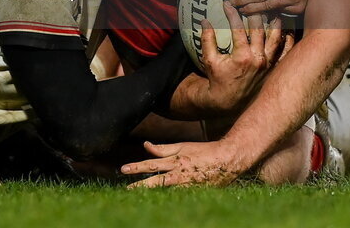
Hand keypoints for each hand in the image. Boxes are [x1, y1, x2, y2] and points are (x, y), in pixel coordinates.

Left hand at [122, 139, 244, 187]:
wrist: (227, 161)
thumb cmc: (203, 151)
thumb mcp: (182, 146)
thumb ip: (163, 148)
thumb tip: (145, 146)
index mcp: (175, 161)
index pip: (151, 164)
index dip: (136, 167)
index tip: (123, 169)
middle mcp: (179, 174)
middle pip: (155, 182)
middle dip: (140, 186)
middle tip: (126, 190)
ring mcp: (187, 186)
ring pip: (165, 191)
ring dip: (152, 194)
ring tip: (138, 198)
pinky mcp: (194, 193)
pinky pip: (178, 197)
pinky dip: (168, 199)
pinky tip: (158, 203)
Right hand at [199, 3, 291, 111]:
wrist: (228, 100)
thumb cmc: (218, 79)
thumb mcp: (209, 60)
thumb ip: (208, 39)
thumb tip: (205, 21)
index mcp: (242, 56)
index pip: (239, 29)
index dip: (232, 14)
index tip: (228, 4)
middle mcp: (258, 59)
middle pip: (260, 30)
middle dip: (255, 14)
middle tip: (252, 4)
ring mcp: (268, 65)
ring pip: (275, 39)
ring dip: (275, 25)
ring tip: (274, 12)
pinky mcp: (273, 69)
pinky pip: (285, 54)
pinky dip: (287, 43)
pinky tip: (287, 32)